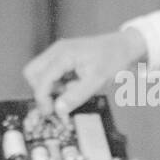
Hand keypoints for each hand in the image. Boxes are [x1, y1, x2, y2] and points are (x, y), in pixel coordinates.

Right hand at [24, 28, 146, 116]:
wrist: (126, 47)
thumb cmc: (114, 60)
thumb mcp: (97, 81)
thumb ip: (76, 96)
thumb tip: (58, 110)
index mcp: (62, 55)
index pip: (40, 80)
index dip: (42, 99)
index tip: (51, 113)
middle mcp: (57, 51)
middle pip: (32, 73)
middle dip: (42, 90)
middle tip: (59, 101)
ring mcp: (59, 53)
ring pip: (41, 74)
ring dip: (51, 88)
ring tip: (73, 91)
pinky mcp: (64, 57)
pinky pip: (52, 73)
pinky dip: (58, 83)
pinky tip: (75, 85)